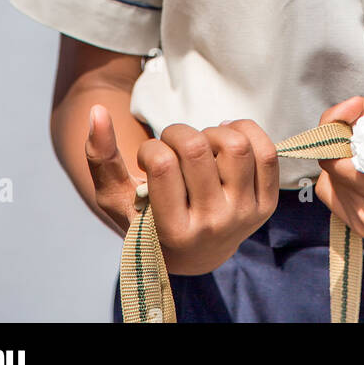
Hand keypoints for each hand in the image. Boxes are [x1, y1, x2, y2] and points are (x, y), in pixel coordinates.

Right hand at [85, 106, 279, 274]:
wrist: (194, 253)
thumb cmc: (148, 218)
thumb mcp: (117, 198)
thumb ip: (100, 157)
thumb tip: (97, 111)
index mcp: (173, 232)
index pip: (162, 165)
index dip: (151, 148)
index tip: (148, 158)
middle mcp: (213, 227)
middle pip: (196, 148)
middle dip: (177, 133)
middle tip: (172, 144)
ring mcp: (244, 216)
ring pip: (235, 146)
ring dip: (212, 133)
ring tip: (201, 144)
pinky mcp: (266, 204)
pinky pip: (266, 152)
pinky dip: (245, 131)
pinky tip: (227, 136)